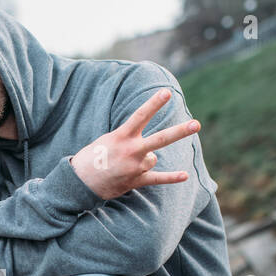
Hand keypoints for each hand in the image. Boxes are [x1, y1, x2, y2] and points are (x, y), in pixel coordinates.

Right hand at [69, 88, 200, 200]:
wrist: (79, 182)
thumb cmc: (92, 158)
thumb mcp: (107, 140)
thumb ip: (129, 140)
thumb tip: (153, 152)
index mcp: (121, 136)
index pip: (141, 116)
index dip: (154, 103)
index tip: (167, 92)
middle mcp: (131, 151)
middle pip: (160, 139)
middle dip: (179, 131)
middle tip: (196, 124)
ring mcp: (135, 167)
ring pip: (153, 159)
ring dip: (145, 160)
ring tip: (126, 165)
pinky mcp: (135, 181)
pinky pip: (158, 179)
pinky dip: (172, 178)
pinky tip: (185, 175)